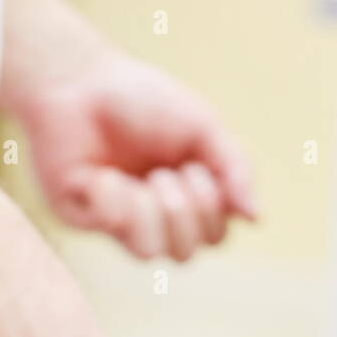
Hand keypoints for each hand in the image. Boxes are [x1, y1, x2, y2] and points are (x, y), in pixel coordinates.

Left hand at [20, 48, 256, 260]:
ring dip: (149, 209)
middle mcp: (154, 218)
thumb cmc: (141, 100)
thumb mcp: (202, 126)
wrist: (79, 81)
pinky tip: (99, 173)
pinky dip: (112, 196)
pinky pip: (112, 230)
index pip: (215, 237)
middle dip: (182, 211)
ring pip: (151, 254)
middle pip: (186, 254)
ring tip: (134, 176)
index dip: (212, 209)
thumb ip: (234, 168)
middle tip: (164, 172)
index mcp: (186, 199)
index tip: (196, 165)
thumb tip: (257, 219)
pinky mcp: (85, 220)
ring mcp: (118, 223)